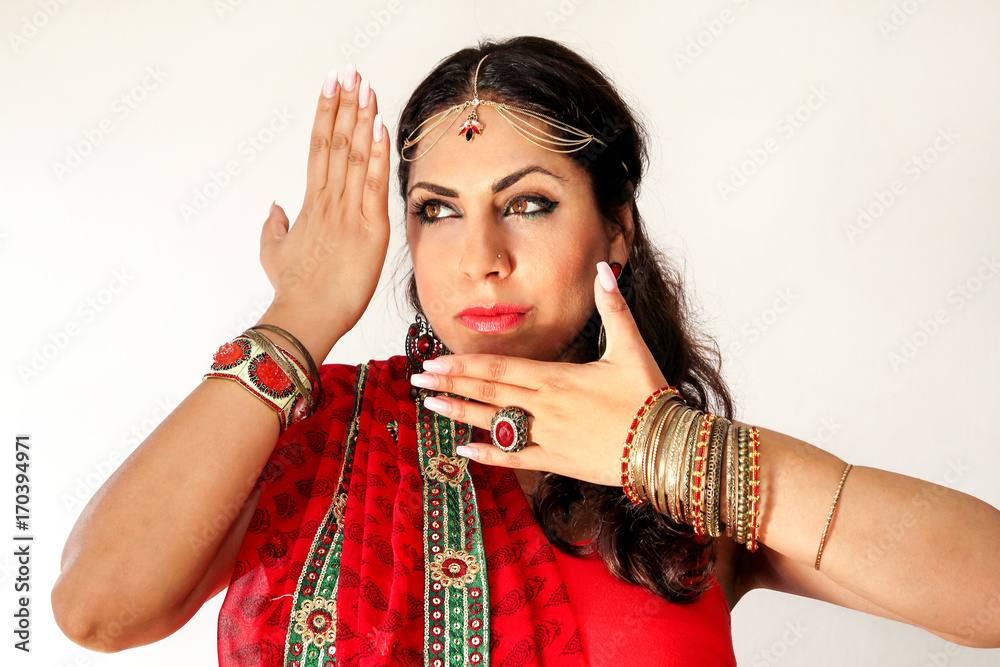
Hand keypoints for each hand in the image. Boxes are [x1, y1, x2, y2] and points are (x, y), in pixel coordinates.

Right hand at [259, 64, 390, 339]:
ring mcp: (347, 212)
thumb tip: (274, 207)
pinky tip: (378, 126)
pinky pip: (372, 184)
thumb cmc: (293, 290)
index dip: (326, 114)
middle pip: (335, 142)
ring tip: (365, 85)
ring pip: (353, 155)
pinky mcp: (368, 229)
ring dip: (360, 118)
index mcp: (311, 205)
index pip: (319, 149)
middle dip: (344, 104)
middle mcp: (328, 201)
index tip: (331, 87)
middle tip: (349, 71)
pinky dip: (376, 153)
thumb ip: (273, 227)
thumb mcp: (274, 254)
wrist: (304, 317)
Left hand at [410, 262, 669, 486]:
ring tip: (430, 405)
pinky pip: (513, 459)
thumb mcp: (631, 347)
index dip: (463, 364)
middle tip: (417, 378)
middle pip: (487, 392)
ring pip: (493, 424)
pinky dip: (487, 455)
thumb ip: (614, 308)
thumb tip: (605, 268)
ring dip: (460, 413)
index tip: (434, 360)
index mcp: (556, 378)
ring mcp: (547, 436)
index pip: (498, 368)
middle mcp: (544, 407)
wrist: (666, 447)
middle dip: (450, 384)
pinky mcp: (556, 461)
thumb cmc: (650, 396)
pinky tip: (462, 451)